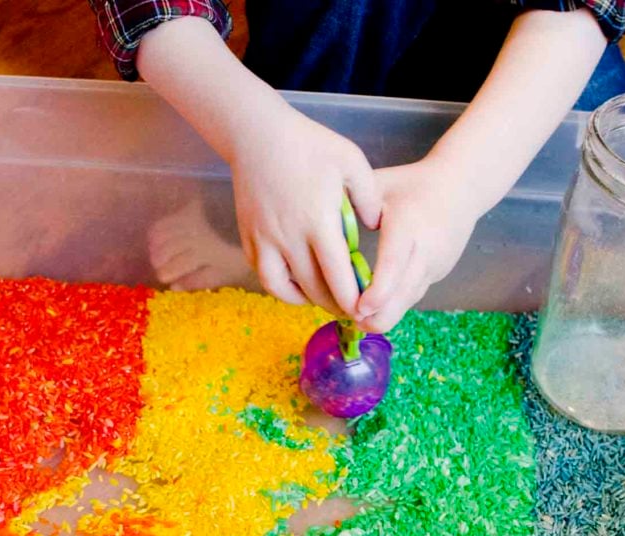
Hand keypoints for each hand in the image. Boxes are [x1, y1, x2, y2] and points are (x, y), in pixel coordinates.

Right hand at [230, 108, 380, 315]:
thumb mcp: (352, 162)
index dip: (352, 300)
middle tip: (349, 310)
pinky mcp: (248, 237)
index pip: (337, 276)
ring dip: (304, 301)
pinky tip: (297, 282)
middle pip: (312, 289)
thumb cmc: (309, 144)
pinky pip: (264, 274)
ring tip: (321, 299)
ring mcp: (264, 240)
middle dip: (333, 306)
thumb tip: (376, 227)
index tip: (364, 309)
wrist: (257, 135)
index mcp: (318, 222)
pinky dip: (281, 286)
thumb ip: (370, 197)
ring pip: (282, 289)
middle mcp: (288, 237)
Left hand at [356, 157, 480, 332]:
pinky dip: (393, 305)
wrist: (461, 187)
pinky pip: (413, 295)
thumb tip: (319, 227)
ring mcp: (435, 265)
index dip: (377, 291)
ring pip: (409, 301)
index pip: (394, 265)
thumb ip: (351, 205)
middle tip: (346, 319)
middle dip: (377, 315)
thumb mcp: (379, 185)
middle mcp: (425, 250)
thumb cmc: (411, 184)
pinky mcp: (438, 274)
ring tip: (354, 318)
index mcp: (408, 225)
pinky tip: (372, 309)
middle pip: (404, 294)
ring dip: (383, 315)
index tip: (357, 308)